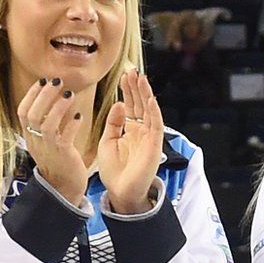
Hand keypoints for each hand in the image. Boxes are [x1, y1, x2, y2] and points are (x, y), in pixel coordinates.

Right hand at [14, 77, 92, 202]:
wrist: (63, 188)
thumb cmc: (58, 161)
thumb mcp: (45, 141)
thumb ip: (46, 122)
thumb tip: (51, 98)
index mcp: (30, 136)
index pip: (23, 112)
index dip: (31, 95)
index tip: (42, 81)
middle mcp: (36, 141)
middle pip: (33, 115)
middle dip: (44, 95)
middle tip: (57, 81)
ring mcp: (48, 149)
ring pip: (46, 125)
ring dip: (58, 107)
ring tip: (69, 94)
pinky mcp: (63, 156)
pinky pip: (64, 138)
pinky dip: (71, 126)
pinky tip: (79, 117)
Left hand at [98, 69, 164, 213]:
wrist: (120, 192)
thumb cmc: (114, 171)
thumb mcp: (107, 142)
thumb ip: (113, 122)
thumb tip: (119, 103)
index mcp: (130, 130)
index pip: (131, 105)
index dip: (128, 90)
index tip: (124, 74)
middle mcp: (142, 131)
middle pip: (140, 104)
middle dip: (136, 87)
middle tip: (132, 69)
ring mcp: (149, 138)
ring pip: (149, 111)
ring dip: (145, 94)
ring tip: (140, 78)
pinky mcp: (155, 146)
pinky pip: (156, 125)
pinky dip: (154, 112)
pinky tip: (149, 99)